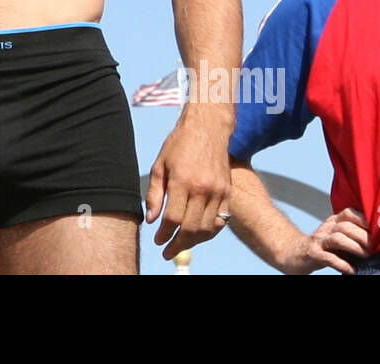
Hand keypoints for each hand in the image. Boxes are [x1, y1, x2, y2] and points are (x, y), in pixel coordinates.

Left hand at [145, 114, 230, 258]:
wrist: (207, 128)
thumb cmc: (179, 144)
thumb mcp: (160, 165)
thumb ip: (154, 194)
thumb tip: (151, 220)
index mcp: (182, 181)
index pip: (173, 218)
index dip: (164, 234)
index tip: (157, 241)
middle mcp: (202, 188)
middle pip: (191, 228)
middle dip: (178, 245)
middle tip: (167, 251)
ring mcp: (218, 191)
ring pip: (208, 228)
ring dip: (194, 241)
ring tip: (181, 244)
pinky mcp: (228, 192)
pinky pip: (221, 220)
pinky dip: (210, 232)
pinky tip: (199, 234)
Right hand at [279, 207, 370, 273]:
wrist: (291, 253)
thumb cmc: (321, 247)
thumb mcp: (334, 236)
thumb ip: (350, 235)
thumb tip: (377, 240)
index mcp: (332, 222)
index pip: (348, 213)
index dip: (363, 219)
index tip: (377, 229)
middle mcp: (325, 229)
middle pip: (346, 227)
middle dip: (363, 237)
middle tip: (375, 248)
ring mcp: (317, 241)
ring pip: (338, 239)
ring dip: (355, 247)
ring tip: (366, 256)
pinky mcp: (312, 254)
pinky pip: (328, 258)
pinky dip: (342, 264)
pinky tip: (352, 270)